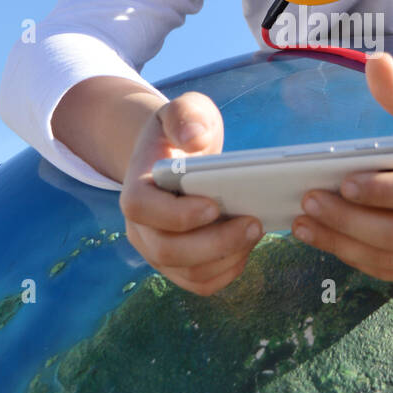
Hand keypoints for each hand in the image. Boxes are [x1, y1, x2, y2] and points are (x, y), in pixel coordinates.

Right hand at [119, 92, 263, 296]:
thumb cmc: (182, 133)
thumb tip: (195, 140)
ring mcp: (158, 252)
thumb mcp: (184, 110)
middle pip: (168, 251)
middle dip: (215, 243)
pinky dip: (228, 271)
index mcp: (136, 189)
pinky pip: (202, 282)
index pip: (144, 210)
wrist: (176, 156)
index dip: (177, 214)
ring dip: (227, 258)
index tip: (214, 205)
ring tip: (256, 232)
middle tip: (254, 223)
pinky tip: (247, 248)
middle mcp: (141, 228)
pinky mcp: (179, 266)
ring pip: (188, 272)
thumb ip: (187, 115)